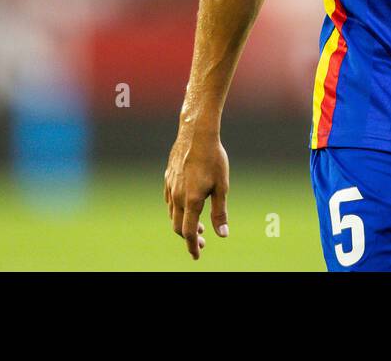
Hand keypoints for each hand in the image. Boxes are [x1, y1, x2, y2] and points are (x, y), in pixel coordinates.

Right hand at [164, 130, 229, 259]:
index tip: (197, 256)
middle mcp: (177, 197)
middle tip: (202, 241)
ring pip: (172, 214)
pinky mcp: (168, 178)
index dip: (193, 247)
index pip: (189, 232)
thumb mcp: (222, 186)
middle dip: (189, 238)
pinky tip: (186, 206)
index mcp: (192, 201)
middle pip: (178, 227)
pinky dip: (177, 211)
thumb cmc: (214, 159)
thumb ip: (220, 212)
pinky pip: (169, 201)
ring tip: (199, 225)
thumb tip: (222, 235)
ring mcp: (170, 187)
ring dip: (183, 224)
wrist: (196, 134)